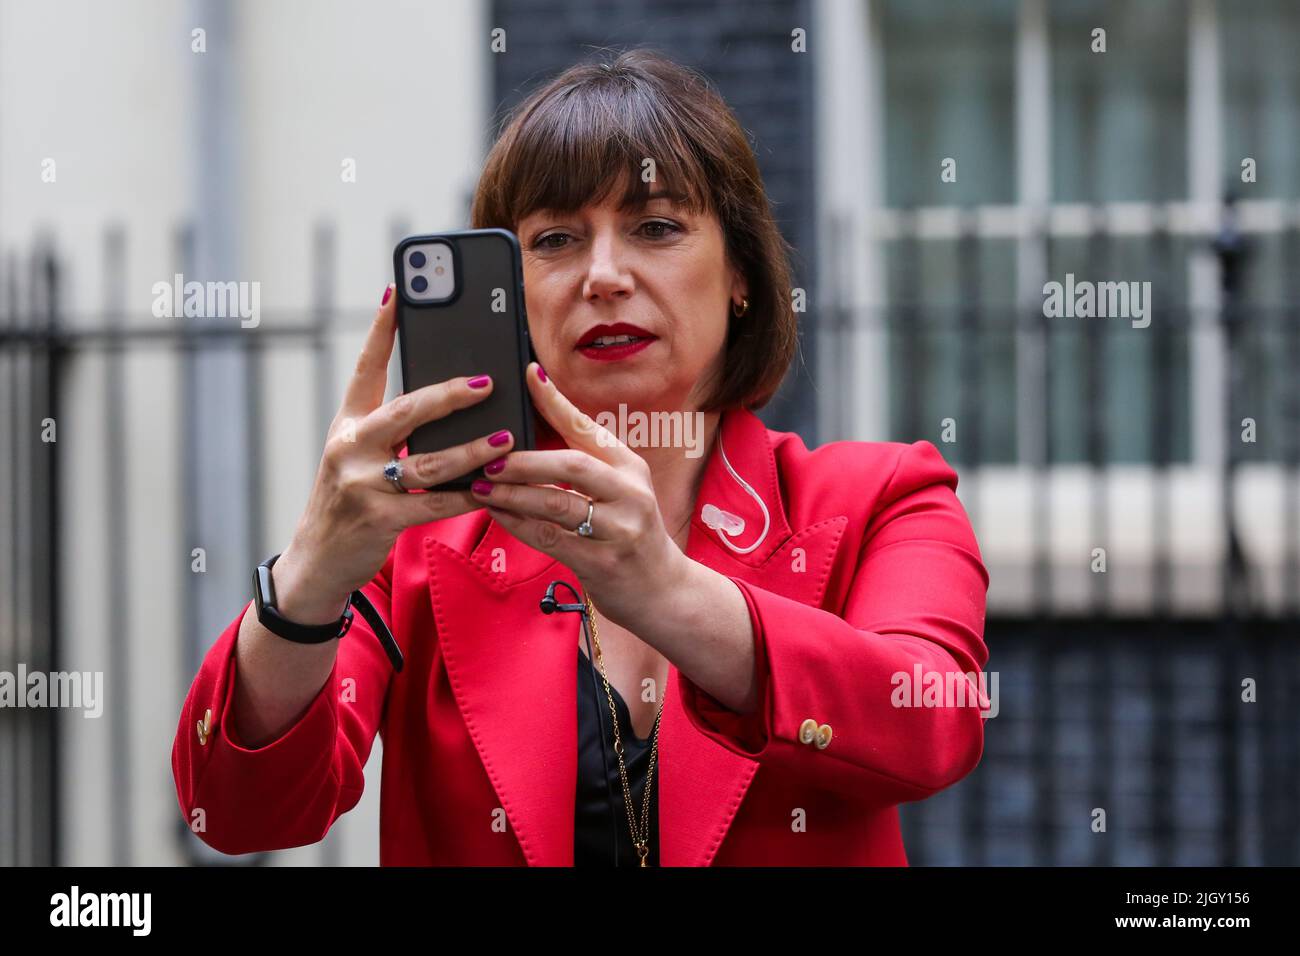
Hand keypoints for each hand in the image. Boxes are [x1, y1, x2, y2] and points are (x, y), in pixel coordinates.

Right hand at [276, 284, 518, 617]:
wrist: (317, 560)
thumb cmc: (350, 500)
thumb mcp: (357, 456)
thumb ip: (393, 428)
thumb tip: (450, 396)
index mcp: (348, 423)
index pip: (366, 367)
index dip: (383, 330)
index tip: (399, 291)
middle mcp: (350, 447)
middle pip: (406, 410)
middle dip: (450, 395)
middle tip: (487, 383)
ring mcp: (361, 484)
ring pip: (427, 461)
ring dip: (472, 449)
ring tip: (506, 437)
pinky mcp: (378, 518)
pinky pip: (433, 503)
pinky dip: (467, 495)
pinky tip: (493, 487)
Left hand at [470, 362, 689, 629]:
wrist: (663, 591)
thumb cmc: (629, 534)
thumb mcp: (620, 492)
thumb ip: (585, 466)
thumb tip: (530, 433)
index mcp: (630, 468)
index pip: (589, 428)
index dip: (557, 401)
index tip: (529, 375)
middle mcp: (630, 494)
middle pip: (572, 465)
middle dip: (525, 460)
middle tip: (489, 457)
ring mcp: (619, 530)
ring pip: (557, 504)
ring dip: (513, 494)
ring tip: (482, 486)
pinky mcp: (603, 563)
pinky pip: (550, 539)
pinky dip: (518, 524)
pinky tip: (497, 514)